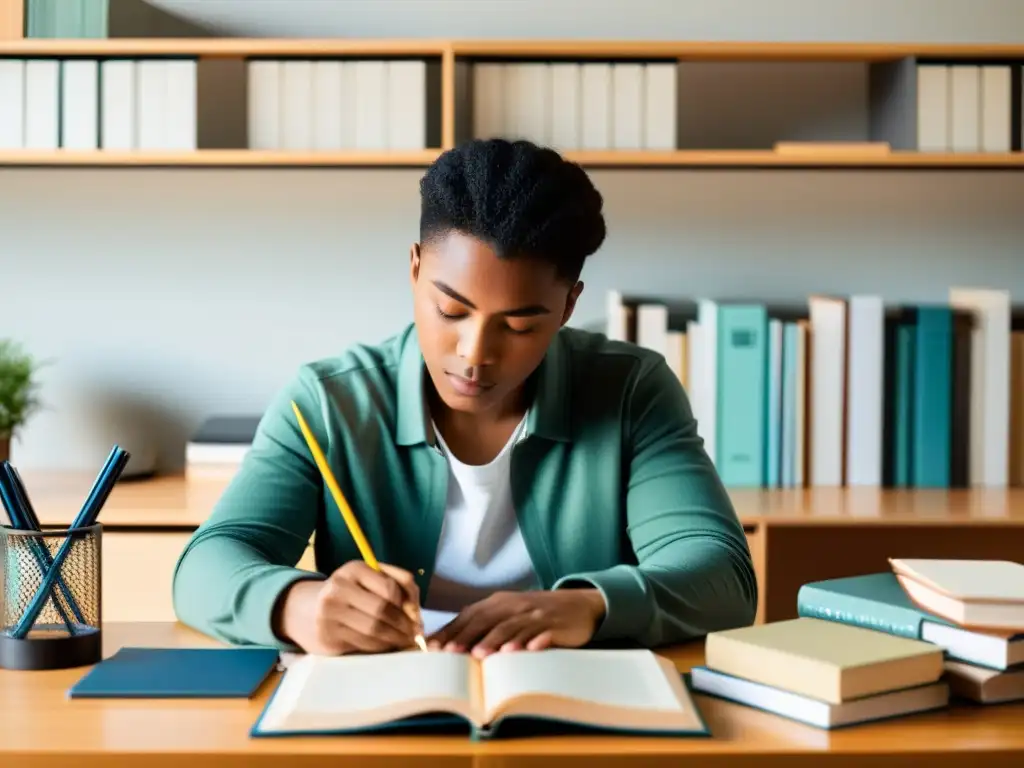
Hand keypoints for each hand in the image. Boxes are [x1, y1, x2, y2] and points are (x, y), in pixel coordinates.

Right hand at [276, 561, 422, 654]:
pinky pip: (362, 644)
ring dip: (395, 639)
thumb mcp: (370, 577)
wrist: (305, 609)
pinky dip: (380, 647)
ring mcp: (330, 614)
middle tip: (415, 634)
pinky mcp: (327, 637)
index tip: (416, 616)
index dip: (408, 605)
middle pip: (382, 611)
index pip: (390, 588)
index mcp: (353, 569)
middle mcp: (338, 589)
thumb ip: (398, 583)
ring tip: (404, 641)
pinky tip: (386, 645)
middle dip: (404, 626)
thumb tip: (416, 612)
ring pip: (373, 631)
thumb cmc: (349, 591)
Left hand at [427, 589, 605, 657]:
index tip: (433, 647)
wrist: (577, 605)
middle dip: (468, 637)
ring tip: (482, 655)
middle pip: (487, 620)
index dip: (452, 630)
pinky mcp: (555, 625)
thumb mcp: (509, 614)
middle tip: (451, 653)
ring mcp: (536, 615)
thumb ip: (484, 625)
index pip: (470, 615)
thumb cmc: (535, 614)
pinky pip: (544, 632)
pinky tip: (528, 650)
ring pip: (513, 627)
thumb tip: (448, 643)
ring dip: (496, 640)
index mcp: (500, 603)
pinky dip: (535, 640)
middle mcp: (515, 606)